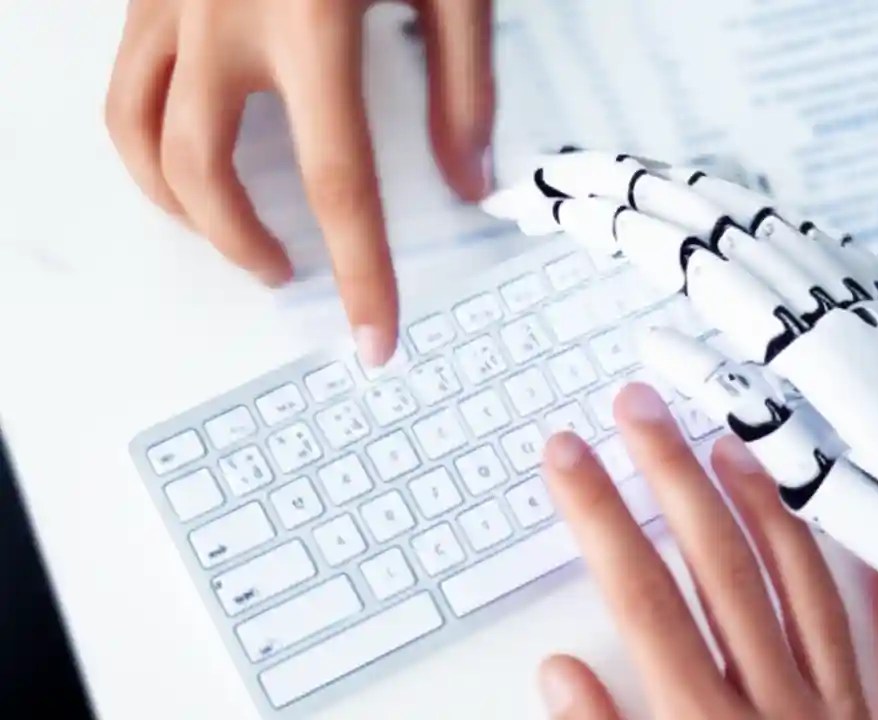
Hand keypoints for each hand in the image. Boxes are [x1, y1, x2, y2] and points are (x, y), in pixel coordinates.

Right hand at [105, 0, 492, 364]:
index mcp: (310, 18)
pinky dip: (145, 129)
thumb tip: (469, 182)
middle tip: (283, 271)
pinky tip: (191, 144)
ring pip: (133, 125)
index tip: (374, 334)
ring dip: (172, 197)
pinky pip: (126, 75)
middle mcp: (224, 13)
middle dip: (237, 241)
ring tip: (225, 226)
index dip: (358, 270)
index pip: (336, 179)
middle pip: (201, 165)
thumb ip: (463, 80)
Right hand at [538, 383, 877, 719]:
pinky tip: (870, 559)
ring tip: (730, 449)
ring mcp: (838, 718)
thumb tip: (561, 675)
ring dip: (763, 510)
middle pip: (717, 567)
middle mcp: (774, 711)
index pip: (640, 599)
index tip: (569, 458)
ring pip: (803, 588)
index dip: (598, 518)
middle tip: (640, 412)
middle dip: (672, 478)